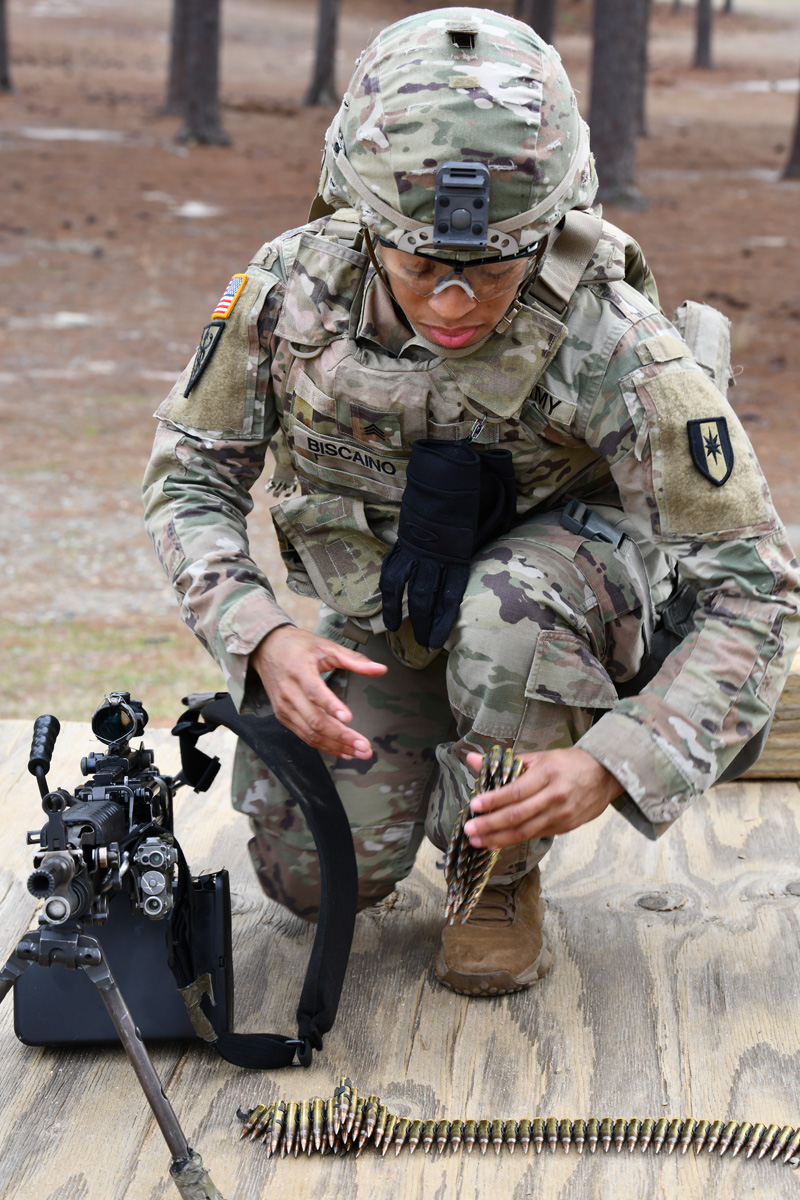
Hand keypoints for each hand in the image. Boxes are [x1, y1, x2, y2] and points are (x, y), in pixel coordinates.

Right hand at [250, 626, 386, 759]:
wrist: (266, 648)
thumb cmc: (298, 646)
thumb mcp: (326, 647)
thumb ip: (354, 660)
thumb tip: (381, 669)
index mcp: (299, 671)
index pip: (314, 692)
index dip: (331, 706)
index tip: (348, 718)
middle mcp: (289, 692)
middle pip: (314, 720)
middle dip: (341, 736)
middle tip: (364, 747)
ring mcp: (284, 707)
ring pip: (310, 733)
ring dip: (335, 746)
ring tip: (359, 752)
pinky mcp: (283, 716)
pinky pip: (304, 736)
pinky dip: (324, 746)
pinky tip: (342, 750)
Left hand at [463, 746, 623, 846]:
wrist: (606, 775)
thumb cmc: (569, 763)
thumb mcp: (539, 757)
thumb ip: (505, 762)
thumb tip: (472, 759)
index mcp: (548, 773)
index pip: (516, 791)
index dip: (494, 800)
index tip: (474, 806)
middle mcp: (555, 796)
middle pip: (518, 815)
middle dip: (491, 824)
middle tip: (469, 830)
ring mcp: (561, 814)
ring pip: (526, 831)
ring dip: (498, 838)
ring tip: (477, 841)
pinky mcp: (565, 827)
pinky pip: (535, 835)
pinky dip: (514, 840)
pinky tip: (497, 842)